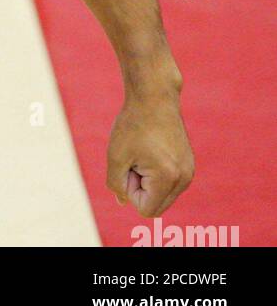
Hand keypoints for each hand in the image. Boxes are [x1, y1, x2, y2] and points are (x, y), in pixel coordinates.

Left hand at [107, 91, 194, 216]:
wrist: (154, 96)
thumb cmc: (133, 124)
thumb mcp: (115, 155)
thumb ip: (116, 184)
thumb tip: (123, 202)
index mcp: (168, 178)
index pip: (146, 209)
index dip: (130, 190)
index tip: (129, 164)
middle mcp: (184, 178)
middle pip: (156, 205)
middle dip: (140, 187)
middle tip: (134, 158)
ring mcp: (189, 172)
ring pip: (162, 195)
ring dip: (148, 180)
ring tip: (143, 153)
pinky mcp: (189, 165)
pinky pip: (169, 183)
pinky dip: (156, 173)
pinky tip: (151, 149)